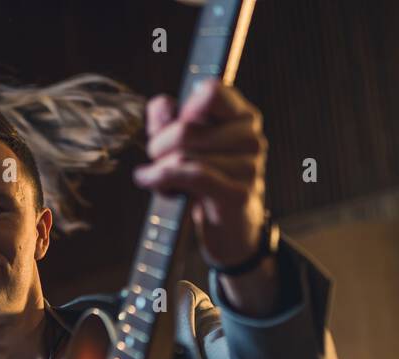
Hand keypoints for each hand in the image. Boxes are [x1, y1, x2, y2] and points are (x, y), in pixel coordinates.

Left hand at [134, 80, 267, 271]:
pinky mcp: (238, 193)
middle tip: (156, 159)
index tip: (175, 127)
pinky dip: (163, 178)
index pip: (211, 91)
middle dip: (158, 146)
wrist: (230, 227)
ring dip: (160, 168)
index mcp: (241, 115)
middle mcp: (250, 136)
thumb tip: (163, 105)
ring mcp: (249, 166)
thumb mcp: (181, 144)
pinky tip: (149, 179)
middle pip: (185, 129)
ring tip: (158, 177)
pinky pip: (194, 176)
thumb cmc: (205, 180)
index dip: (183, 110)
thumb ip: (167, 118)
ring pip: (185, 155)